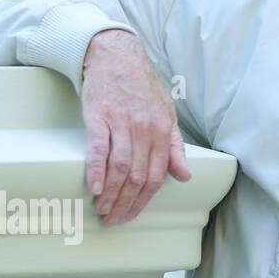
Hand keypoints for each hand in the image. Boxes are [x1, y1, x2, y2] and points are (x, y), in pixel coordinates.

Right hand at [80, 29, 191, 224]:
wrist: (118, 57)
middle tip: (114, 220)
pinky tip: (94, 188)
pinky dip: (97, 170)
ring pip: (120, 167)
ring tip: (102, 210)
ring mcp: (123, 123)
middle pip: (137, 175)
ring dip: (111, 193)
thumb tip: (184, 175)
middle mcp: (146, 129)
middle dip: (126, 202)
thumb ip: (175, 147)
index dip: (145, 198)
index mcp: (164, 131)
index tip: (133, 214)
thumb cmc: (142, 87)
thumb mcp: (168, 114)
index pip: (157, 174)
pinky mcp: (100, 117)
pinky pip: (99, 148)